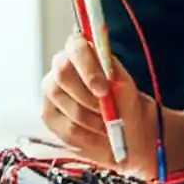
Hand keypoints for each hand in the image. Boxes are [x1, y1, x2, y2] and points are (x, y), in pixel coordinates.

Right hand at [41, 33, 156, 173]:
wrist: (127, 137)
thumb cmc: (129, 109)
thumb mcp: (134, 97)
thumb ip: (123, 86)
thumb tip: (110, 79)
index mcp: (85, 52)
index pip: (77, 47)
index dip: (88, 67)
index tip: (103, 89)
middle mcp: (62, 66)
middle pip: (62, 72)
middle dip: (86, 96)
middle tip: (106, 112)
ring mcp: (52, 90)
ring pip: (63, 102)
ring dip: (90, 119)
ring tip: (108, 127)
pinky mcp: (49, 114)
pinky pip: (65, 127)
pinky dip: (88, 136)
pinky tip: (99, 136)